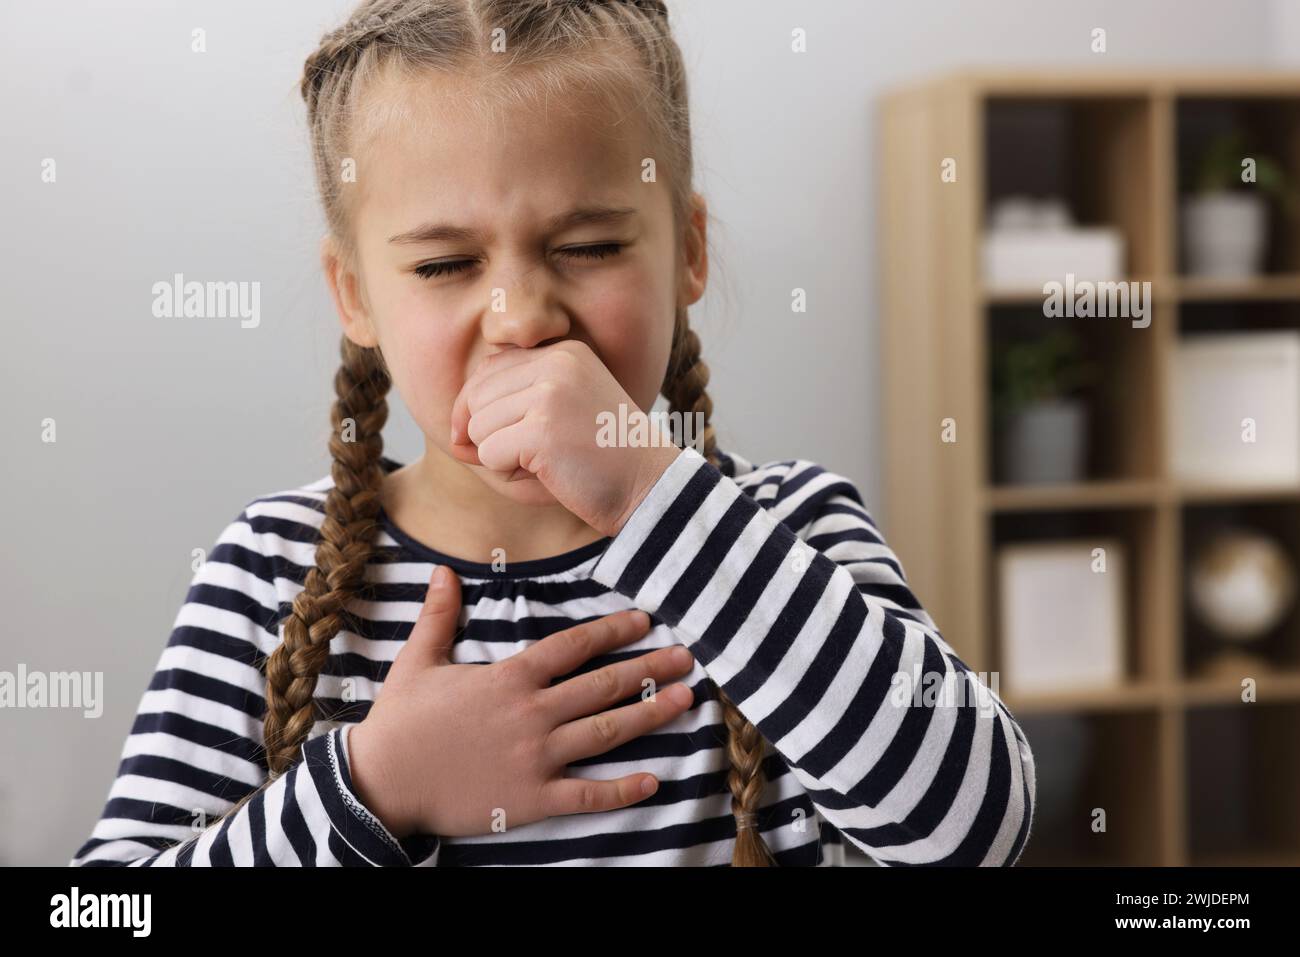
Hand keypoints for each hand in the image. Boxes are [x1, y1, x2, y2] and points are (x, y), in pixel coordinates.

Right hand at [347, 565, 695, 839]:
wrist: (382, 783)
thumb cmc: (401, 723)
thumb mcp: (418, 660)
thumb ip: (439, 615)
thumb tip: (442, 570)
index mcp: (509, 678)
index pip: (573, 646)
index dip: (612, 631)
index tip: (644, 621)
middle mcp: (531, 713)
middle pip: (602, 685)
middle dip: (648, 669)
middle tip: (687, 659)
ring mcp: (536, 757)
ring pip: (605, 732)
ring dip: (649, 715)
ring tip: (684, 701)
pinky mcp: (533, 798)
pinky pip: (587, 794)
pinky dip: (622, 790)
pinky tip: (655, 781)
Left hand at [446, 340, 681, 536]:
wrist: (651, 488)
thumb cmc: (603, 461)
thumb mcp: (562, 416)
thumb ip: (512, 408)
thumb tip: (452, 433)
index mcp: (563, 353)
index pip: (488, 371)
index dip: (475, 409)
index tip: (486, 440)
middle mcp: (556, 362)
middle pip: (476, 398)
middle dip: (489, 436)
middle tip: (529, 456)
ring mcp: (550, 393)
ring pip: (478, 428)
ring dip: (500, 457)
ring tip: (544, 464)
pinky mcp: (542, 428)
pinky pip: (489, 454)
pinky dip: (508, 473)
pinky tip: (546, 475)